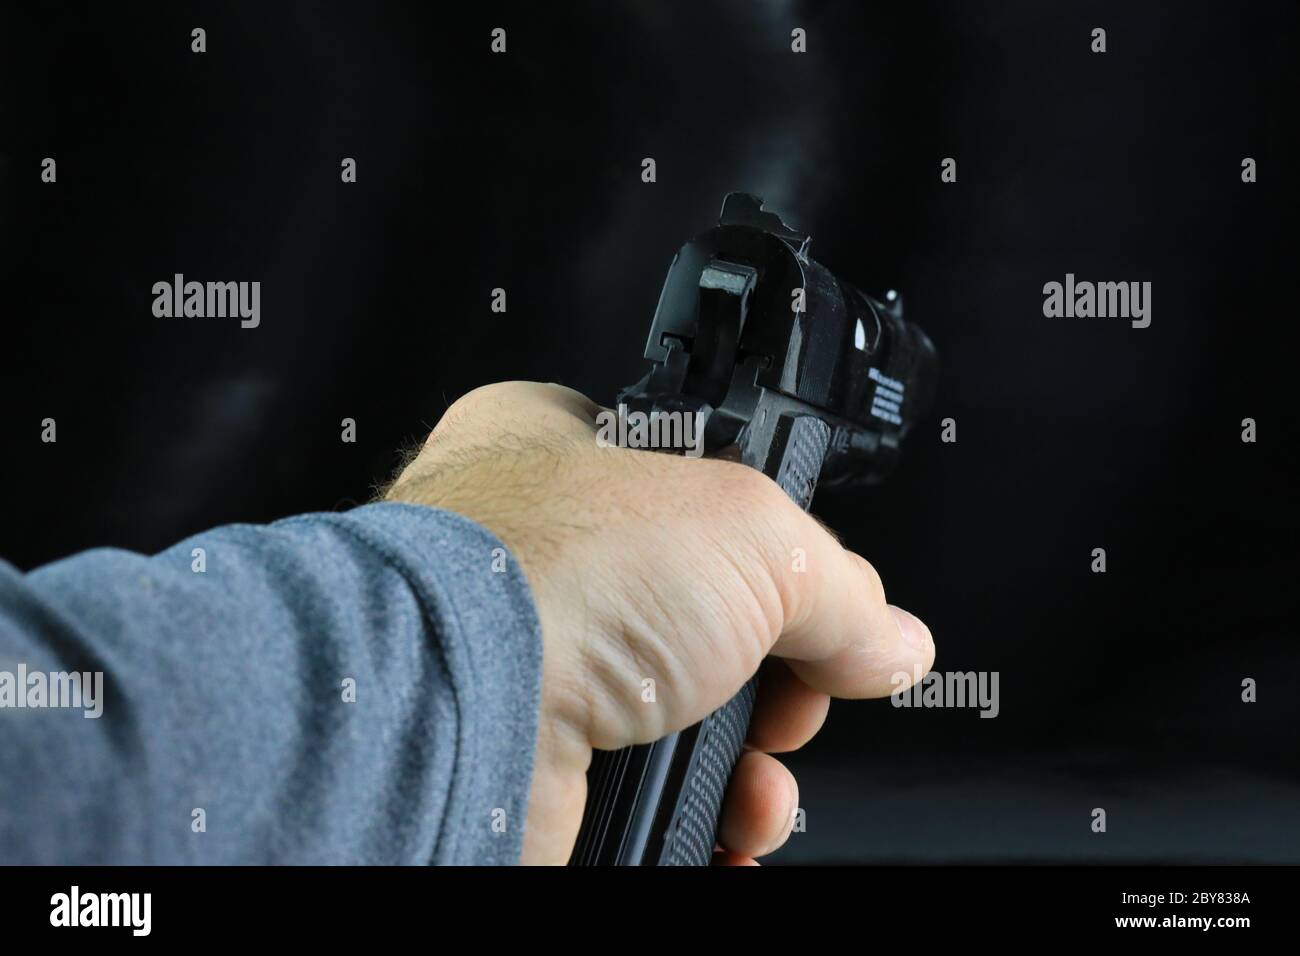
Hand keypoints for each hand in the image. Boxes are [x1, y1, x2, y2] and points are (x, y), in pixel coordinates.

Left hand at [385, 382, 934, 863]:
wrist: (453, 703)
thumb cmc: (550, 569)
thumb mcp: (751, 533)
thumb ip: (839, 586)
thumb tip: (889, 639)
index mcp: (576, 454)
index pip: (707, 497)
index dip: (775, 553)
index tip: (817, 599)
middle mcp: (549, 556)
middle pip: (711, 623)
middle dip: (777, 681)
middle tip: (791, 693)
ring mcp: (539, 662)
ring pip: (685, 720)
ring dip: (751, 764)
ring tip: (759, 778)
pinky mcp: (538, 757)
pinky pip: (645, 795)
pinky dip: (703, 818)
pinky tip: (728, 823)